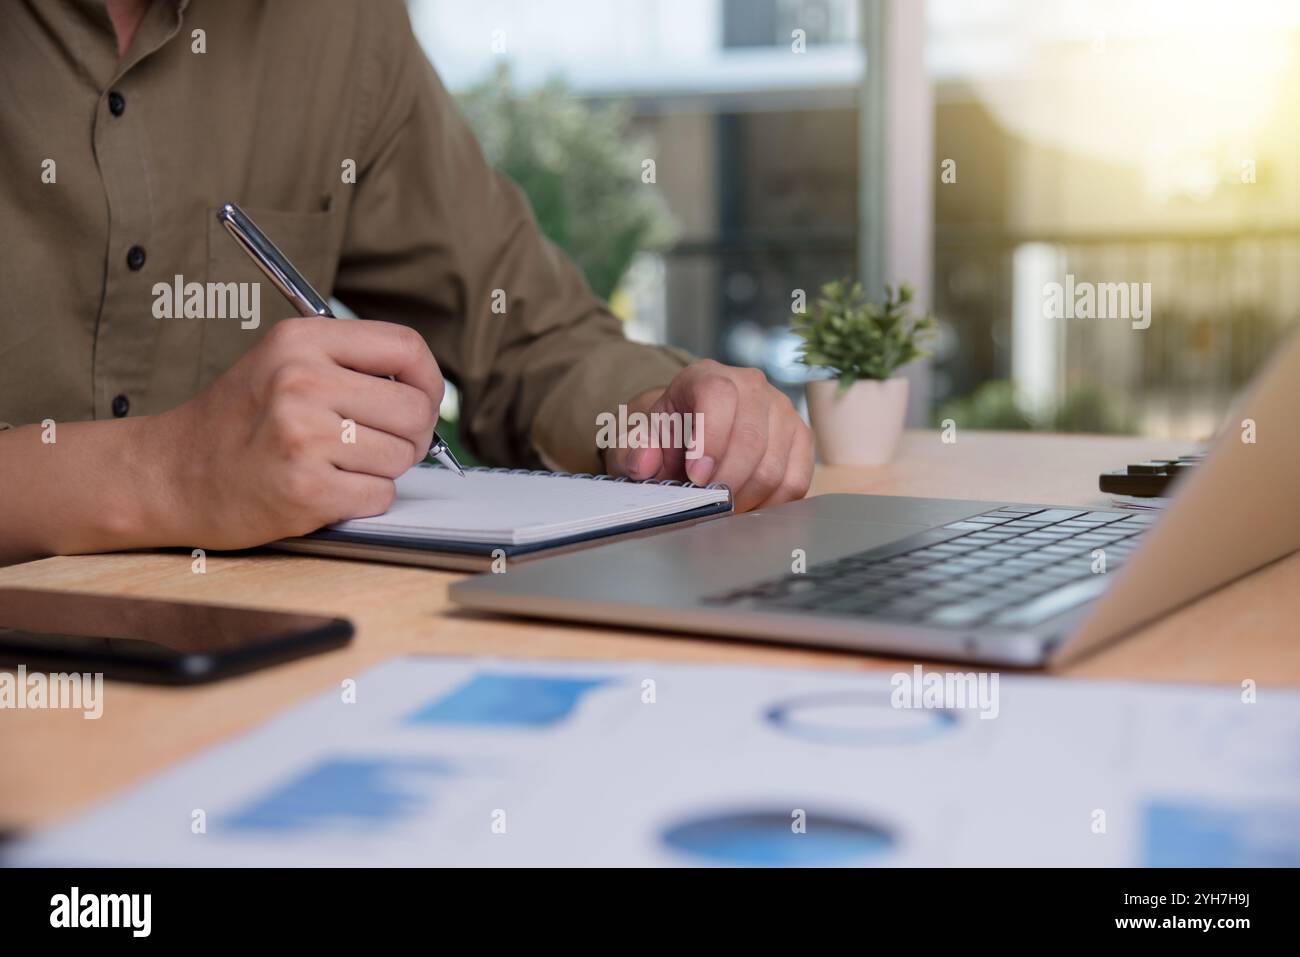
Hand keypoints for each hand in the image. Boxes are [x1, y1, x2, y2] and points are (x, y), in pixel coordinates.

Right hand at [158, 317, 442, 547]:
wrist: (171, 476)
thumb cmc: (237, 422)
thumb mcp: (282, 363)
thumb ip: (348, 363)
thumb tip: (426, 388)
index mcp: (301, 342)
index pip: (405, 348)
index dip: (429, 380)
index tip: (425, 399)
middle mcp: (301, 382)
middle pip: (414, 410)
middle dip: (410, 436)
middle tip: (378, 444)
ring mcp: (302, 436)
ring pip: (401, 457)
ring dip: (381, 470)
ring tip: (336, 464)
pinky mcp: (306, 488)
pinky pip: (379, 495)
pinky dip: (363, 500)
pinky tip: (326, 488)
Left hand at [603, 359, 813, 511]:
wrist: (695, 434)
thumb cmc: (671, 435)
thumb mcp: (641, 438)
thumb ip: (634, 449)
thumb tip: (644, 463)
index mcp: (707, 376)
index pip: (718, 396)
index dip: (709, 440)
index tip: (696, 477)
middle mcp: (751, 385)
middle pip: (751, 438)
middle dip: (727, 482)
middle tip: (708, 505)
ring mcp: (782, 410)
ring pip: (774, 465)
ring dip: (746, 498)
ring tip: (723, 509)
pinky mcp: (801, 438)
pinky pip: (795, 481)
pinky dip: (770, 504)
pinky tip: (747, 507)